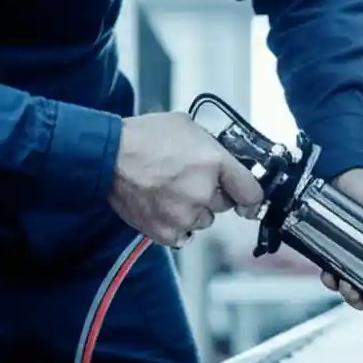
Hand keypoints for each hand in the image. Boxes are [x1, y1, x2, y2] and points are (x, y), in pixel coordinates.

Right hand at [109, 112, 263, 246]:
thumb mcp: (188, 127)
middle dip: (212, 195)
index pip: (251, 192)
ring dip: (193, 210)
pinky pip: (183, 235)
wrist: (110, 156)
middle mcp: (203, 192)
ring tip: (170, 192)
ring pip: (203, 220)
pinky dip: (175, 225)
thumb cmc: (144, 138)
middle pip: (224, 205)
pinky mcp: (166, 231)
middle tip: (189, 181)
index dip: (252, 199)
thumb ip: (212, 147)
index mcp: (214, 163)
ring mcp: (185, 214)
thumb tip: (227, 160)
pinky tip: (162, 207)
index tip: (250, 203)